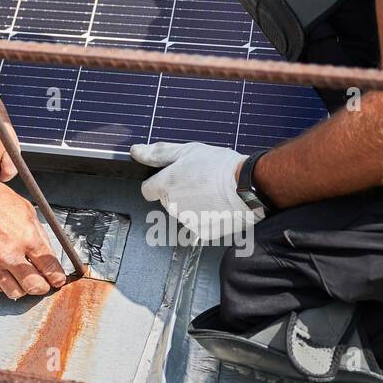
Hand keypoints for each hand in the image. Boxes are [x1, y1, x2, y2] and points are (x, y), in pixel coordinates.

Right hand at [0, 175, 65, 297]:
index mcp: (27, 237)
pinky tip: (5, 275)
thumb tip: (48, 254)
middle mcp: (10, 253)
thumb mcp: (26, 210)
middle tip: (44, 283)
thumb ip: (39, 235)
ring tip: (24, 280)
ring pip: (15, 292)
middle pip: (35, 286)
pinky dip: (3, 285)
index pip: (50, 268)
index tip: (57, 279)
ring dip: (23, 289)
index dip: (57, 277)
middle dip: (43, 287)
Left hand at [131, 142, 259, 244]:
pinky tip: (217, 206)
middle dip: (178, 193)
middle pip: (167, 201)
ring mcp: (186, 220)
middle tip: (199, 182)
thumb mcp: (187, 151)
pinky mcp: (201, 232)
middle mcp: (172, 205)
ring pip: (183, 213)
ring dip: (192, 206)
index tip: (171, 180)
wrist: (247, 187)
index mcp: (166, 185)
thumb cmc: (220, 167)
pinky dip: (206, 218)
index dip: (158, 184)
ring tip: (211, 193)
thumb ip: (157, 153)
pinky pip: (198, 225)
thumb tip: (135, 151)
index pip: (148, 190)